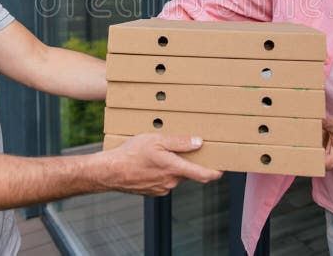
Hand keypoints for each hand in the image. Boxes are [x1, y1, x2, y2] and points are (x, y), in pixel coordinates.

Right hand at [100, 133, 222, 195]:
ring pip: (175, 176)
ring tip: (158, 153)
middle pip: (188, 172)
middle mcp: (171, 182)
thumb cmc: (130, 154)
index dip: (216, 172)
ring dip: (172, 166)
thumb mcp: (156, 140)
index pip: (203, 175)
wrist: (109, 172)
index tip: (223, 167)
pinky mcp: (152, 191)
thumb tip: (198, 142)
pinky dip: (162, 172)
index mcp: (174, 169)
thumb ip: (179, 142)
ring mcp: (161, 188)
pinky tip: (150, 163)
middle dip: (187, 162)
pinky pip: (164, 180)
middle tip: (182, 148)